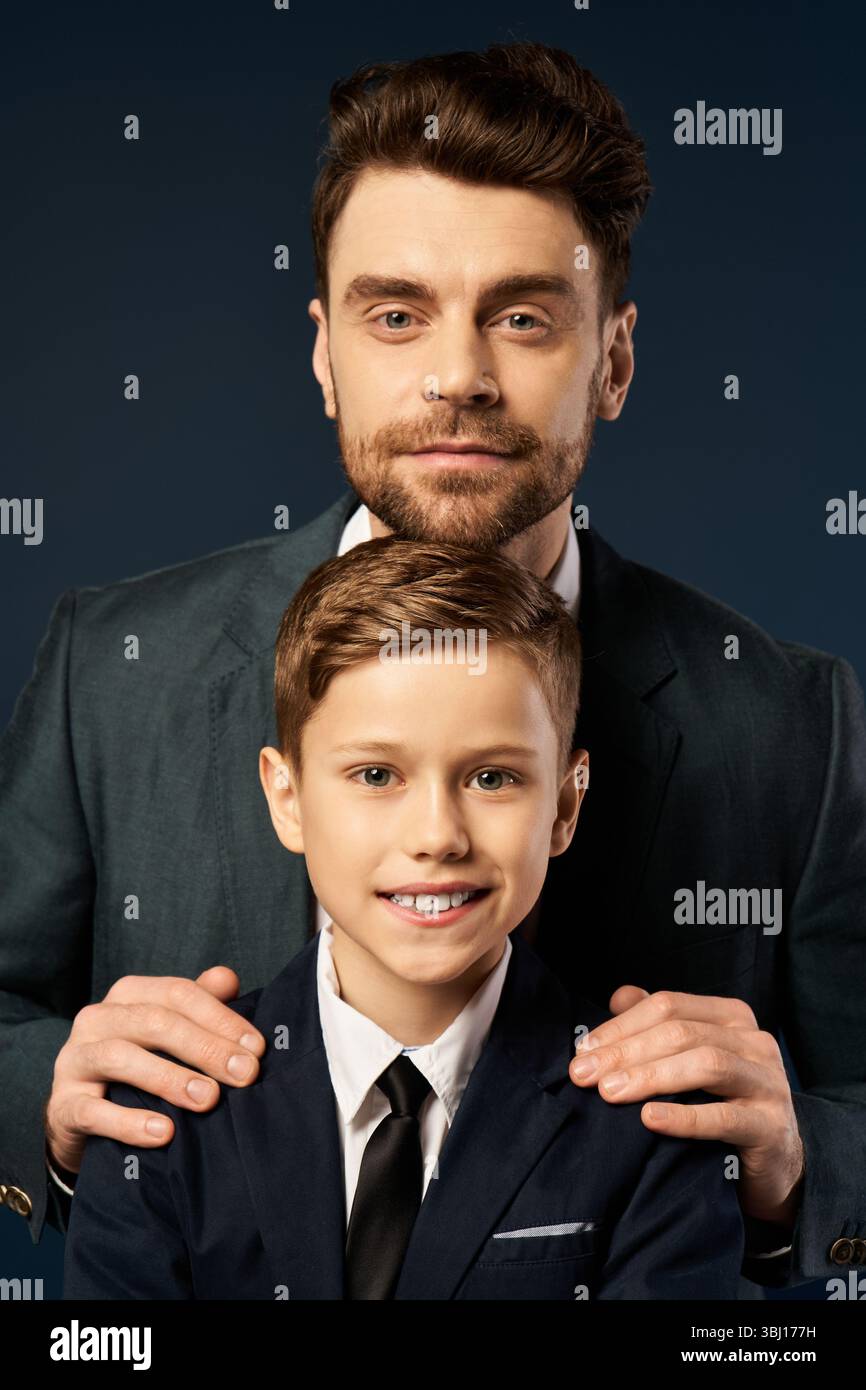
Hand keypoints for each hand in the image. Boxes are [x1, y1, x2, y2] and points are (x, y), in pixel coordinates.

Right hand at [45, 967, 265, 1173]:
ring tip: (208, 1099)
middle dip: (205, 1047)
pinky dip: (129, 1122)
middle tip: (244, 1075)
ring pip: (121, 1057)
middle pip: (155, 1022)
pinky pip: (93, 1110)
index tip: (256, 1048)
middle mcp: (97, 1018)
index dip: (221, 1018)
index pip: (179, 994)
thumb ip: (198, 1003)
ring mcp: (75, 1060)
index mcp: (128, 995)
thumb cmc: (138, 1066)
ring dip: (169, 1078)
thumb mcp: (168, 1033)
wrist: (83, 1118)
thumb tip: (228, 979)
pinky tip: (164, 1133)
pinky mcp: (63, 1105)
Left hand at [569, 986, 804, 1226]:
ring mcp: (767, 1082)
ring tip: (610, 1093)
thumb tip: (619, 996)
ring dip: (650, 1077)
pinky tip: (650, 1118)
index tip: (582, 1051)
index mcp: (731, 1017)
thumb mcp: (690, 1058)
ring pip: (705, 1064)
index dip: (621, 1025)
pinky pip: (724, 1117)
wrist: (775, 1159)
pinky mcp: (771, 1126)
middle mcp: (754, 1041)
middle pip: (682, 1033)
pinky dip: (684, 1117)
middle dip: (626, 1052)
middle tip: (585, 1075)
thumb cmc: (722, 1102)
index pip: (668, 1006)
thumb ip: (658, 1024)